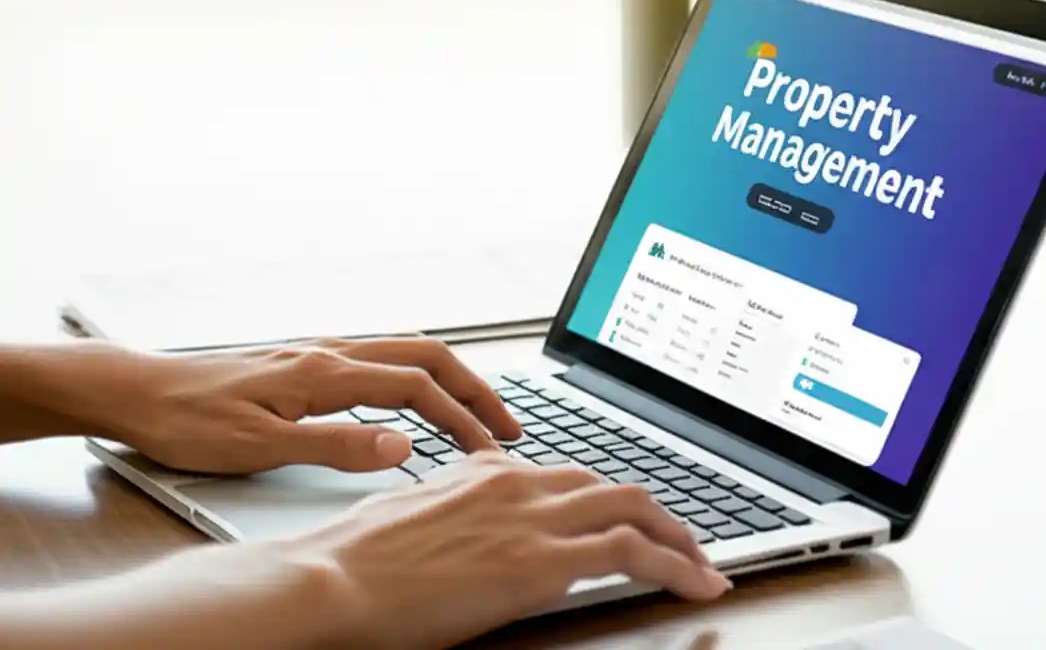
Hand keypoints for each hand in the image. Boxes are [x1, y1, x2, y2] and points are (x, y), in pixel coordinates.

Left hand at [24, 337, 519, 473]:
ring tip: (476, 410)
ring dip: (450, 378)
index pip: (418, 389)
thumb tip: (405, 446)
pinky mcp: (306, 360)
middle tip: (509, 425)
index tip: (490, 452)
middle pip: (428, 355)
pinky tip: (415, 397)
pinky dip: (418, 374)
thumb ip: (336, 446)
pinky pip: (381, 357)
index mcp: (325, 373)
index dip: (461, 419)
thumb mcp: (260, 447)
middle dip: (475, 389)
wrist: (138, 391)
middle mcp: (330, 352)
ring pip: (407, 350)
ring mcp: (319, 352)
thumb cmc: (189, 423)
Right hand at [285, 453, 731, 649]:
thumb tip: (470, 520)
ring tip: (703, 566)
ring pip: (637, 511)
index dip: (610, 502)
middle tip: (683, 543)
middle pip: (614, 488)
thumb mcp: (411, 515)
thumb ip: (455, 508)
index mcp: (489, 472)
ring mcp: (533, 518)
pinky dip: (676, 566)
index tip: (630, 524)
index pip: (572, 478)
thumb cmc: (353, 559)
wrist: (332, 581)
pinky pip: (632, 554)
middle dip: (658, 516)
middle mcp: (519, 483)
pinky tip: (693, 584)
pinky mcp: (541, 560)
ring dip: (680, 540)